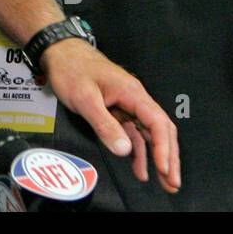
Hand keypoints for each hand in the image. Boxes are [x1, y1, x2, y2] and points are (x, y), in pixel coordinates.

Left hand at [40, 38, 180, 193]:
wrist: (59, 51)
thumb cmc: (71, 68)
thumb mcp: (85, 98)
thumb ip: (104, 125)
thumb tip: (125, 150)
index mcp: (132, 92)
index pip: (158, 123)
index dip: (163, 148)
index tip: (164, 169)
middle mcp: (134, 98)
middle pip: (160, 130)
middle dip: (168, 157)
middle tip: (173, 182)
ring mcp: (127, 104)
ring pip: (148, 133)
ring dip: (156, 157)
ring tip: (163, 182)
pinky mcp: (117, 108)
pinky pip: (133, 132)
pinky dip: (138, 150)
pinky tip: (140, 167)